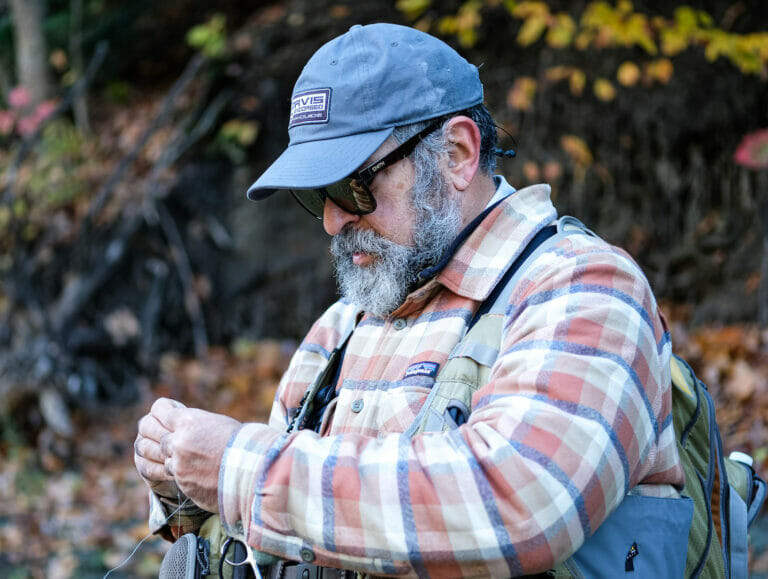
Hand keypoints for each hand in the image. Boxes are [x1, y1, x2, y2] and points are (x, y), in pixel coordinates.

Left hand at [139, 397, 241, 511]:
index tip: (161, 413)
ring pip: (148, 453)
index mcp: (190, 421)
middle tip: (150, 429)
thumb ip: (194, 424)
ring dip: (149, 449)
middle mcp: (179, 441)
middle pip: (148, 430)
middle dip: (148, 428)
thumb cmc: (242, 444)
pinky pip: (162, 472)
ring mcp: (178, 463)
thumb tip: (180, 426)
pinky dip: (164, 467)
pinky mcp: (181, 482)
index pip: (159, 410)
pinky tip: (166, 464)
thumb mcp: (217, 424)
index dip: (158, 411)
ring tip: (150, 447)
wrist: (254, 471)